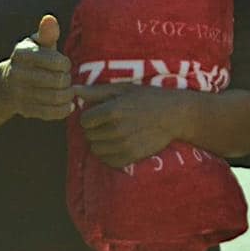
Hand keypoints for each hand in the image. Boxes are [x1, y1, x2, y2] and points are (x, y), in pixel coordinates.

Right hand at [1, 15, 72, 120]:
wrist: (9, 83)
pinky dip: (64, 110)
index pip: (56, 61)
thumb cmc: (33, 58)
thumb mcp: (37, 43)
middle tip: (67, 78)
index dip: (65, 64)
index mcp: (22, 54)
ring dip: (68, 95)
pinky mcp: (25, 110)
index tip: (64, 64)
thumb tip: (49, 19)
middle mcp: (17, 74)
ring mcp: (19, 94)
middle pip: (58, 80)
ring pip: (56, 98)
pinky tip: (68, 105)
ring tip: (68, 90)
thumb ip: (47, 33)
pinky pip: (50, 113)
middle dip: (68, 79)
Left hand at [72, 83, 186, 167]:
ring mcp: (123, 145)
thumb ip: (97, 91)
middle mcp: (115, 130)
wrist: (176, 115)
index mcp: (112, 111)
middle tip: (109, 123)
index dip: (91, 116)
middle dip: (95, 129)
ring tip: (114, 134)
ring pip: (96, 149)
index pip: (84, 120)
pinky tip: (119, 145)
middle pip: (89, 135)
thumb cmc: (150, 98)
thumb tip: (73, 90)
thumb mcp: (124, 89)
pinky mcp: (131, 157)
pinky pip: (108, 161)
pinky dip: (109, 154)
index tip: (101, 114)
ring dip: (101, 142)